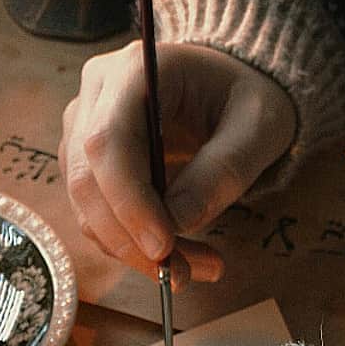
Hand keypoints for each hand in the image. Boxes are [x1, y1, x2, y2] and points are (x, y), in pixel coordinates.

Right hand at [60, 41, 295, 288]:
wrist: (235, 88)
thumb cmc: (251, 97)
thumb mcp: (259, 127)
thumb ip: (223, 169)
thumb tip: (178, 222)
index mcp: (135, 71)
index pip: (108, 142)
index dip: (129, 200)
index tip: (163, 246)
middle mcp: (96, 95)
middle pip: (89, 180)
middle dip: (132, 238)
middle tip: (184, 274)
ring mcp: (85, 127)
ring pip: (88, 205)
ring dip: (135, 250)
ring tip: (198, 268)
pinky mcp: (90, 161)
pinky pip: (98, 213)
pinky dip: (133, 244)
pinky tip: (179, 257)